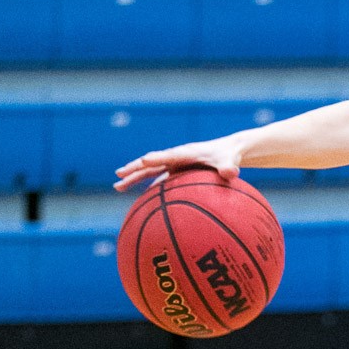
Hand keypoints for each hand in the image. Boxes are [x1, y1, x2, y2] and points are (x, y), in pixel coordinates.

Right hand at [113, 135, 245, 191]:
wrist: (228, 150)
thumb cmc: (229, 155)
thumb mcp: (230, 161)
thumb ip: (229, 167)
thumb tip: (231, 173)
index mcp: (187, 152)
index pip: (169, 155)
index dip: (157, 158)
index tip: (144, 161)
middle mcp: (176, 157)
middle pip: (152, 162)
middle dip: (135, 167)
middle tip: (118, 174)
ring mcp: (174, 164)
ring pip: (150, 170)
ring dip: (134, 177)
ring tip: (117, 186)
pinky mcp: (175, 170)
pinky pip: (158, 178)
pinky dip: (148, 185)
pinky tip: (140, 198)